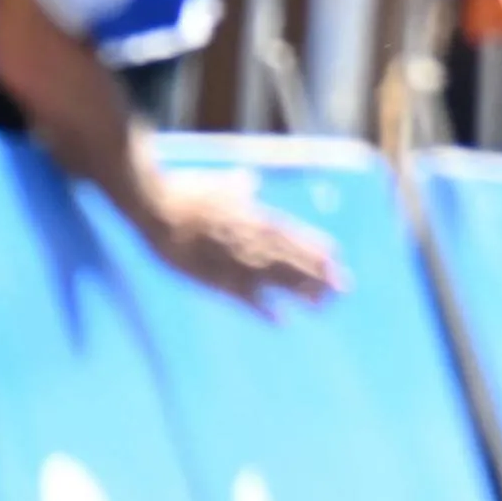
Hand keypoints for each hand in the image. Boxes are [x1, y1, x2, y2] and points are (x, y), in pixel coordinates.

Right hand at [141, 175, 343, 313]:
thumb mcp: (220, 184)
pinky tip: (280, 320)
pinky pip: (245, 297)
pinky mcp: (215, 278)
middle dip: (320, 275)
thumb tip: (249, 180)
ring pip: (278, 281)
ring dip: (301, 293)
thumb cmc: (188, 191)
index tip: (337, 257)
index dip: (316, 248)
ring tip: (322, 306)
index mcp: (256, 217)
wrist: (158, 208)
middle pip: (294, 261)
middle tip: (343, 290)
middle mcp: (254, 241)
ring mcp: (236, 261)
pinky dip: (264, 309)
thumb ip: (239, 186)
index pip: (295, 235)